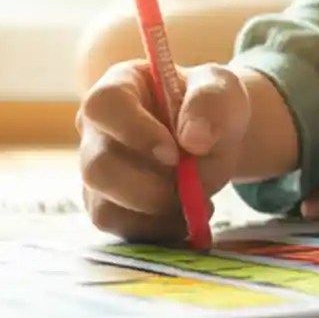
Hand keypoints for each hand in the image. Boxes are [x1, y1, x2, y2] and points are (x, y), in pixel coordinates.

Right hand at [78, 60, 249, 241]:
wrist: (213, 137)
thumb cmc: (209, 106)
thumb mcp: (222, 90)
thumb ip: (211, 102)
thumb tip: (194, 140)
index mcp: (119, 87)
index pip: (104, 106)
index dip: (134, 132)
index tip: (174, 153)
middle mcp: (97, 130)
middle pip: (96, 168)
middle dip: (149, 188)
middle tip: (190, 185)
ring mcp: (98, 171)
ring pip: (104, 208)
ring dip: (157, 213)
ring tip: (198, 200)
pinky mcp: (108, 205)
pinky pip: (121, 229)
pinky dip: (159, 230)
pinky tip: (186, 215)